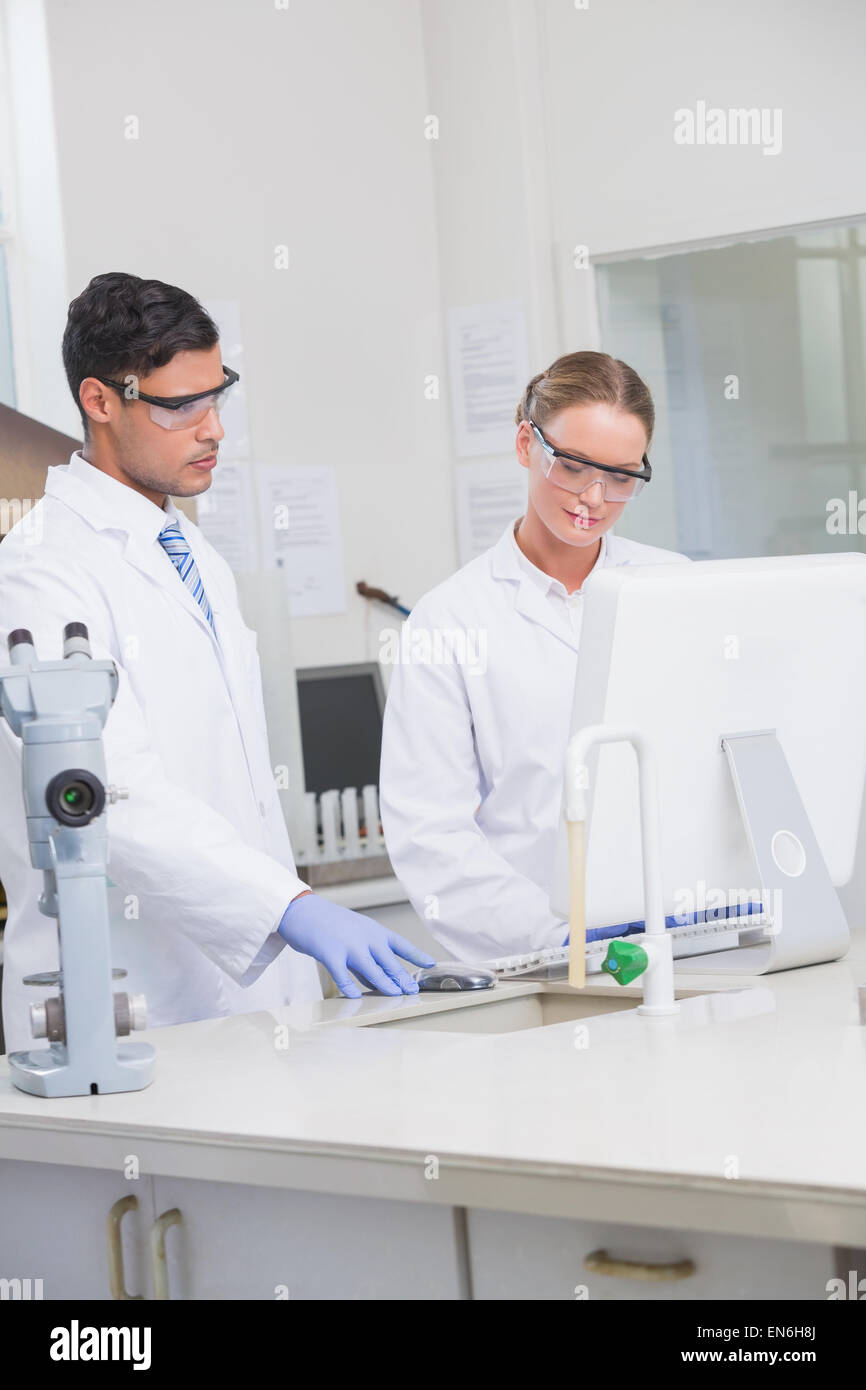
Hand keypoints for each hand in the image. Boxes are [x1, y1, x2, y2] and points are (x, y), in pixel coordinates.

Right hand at [278, 893, 434, 998]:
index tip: (432, 964)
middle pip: (389, 961)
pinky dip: (350, 987)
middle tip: (413, 991)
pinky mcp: (330, 953)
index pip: (401, 944)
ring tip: (395, 996)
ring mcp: (348, 945)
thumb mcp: (355, 936)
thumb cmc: (331, 925)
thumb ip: (367, 959)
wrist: (302, 910)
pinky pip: (342, 975)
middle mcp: (365, 937)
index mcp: (374, 931)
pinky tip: (355, 997)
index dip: (417, 955)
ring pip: (372, 969)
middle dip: (403, 977)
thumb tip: (379, 983)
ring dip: (385, 984)